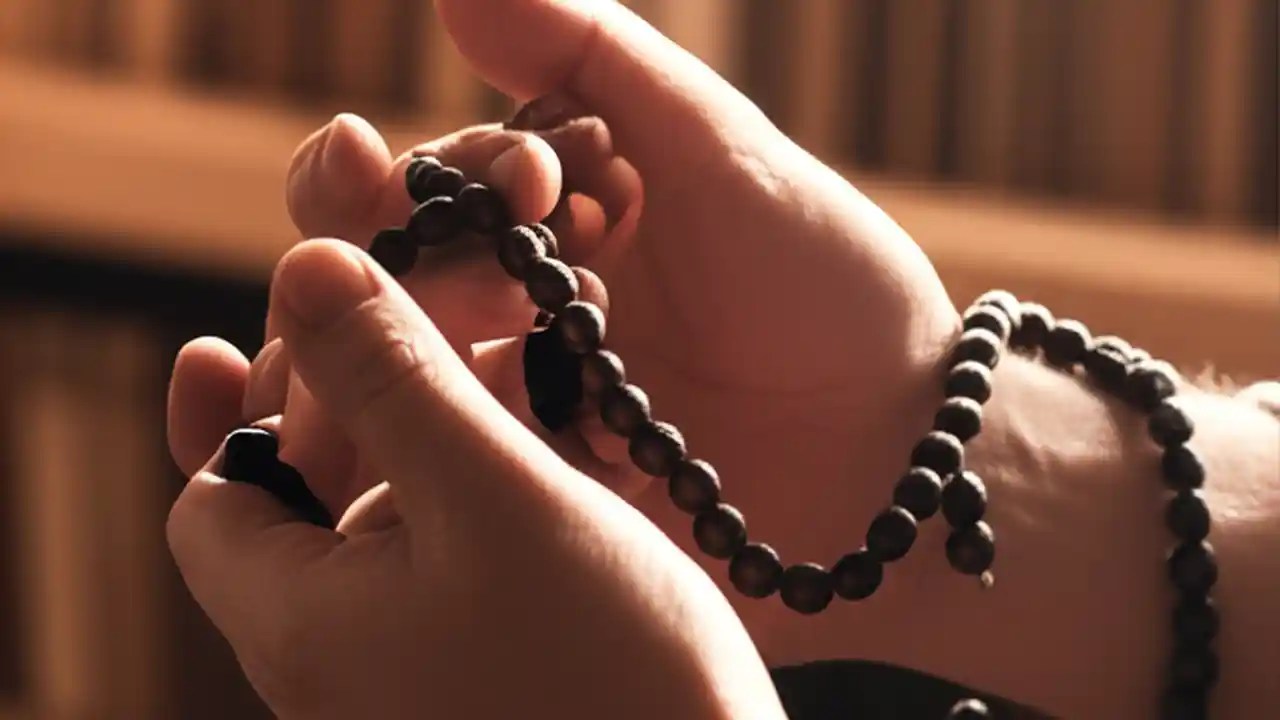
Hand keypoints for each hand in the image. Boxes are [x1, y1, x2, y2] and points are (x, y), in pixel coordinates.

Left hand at [166, 240, 786, 718]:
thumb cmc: (608, 677)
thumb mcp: (495, 501)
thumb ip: (394, 380)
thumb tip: (305, 262)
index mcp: (299, 622)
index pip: (218, 487)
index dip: (273, 397)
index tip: (369, 333)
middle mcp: (340, 658)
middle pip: (313, 495)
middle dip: (382, 395)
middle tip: (472, 322)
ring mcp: (419, 672)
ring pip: (405, 519)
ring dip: (459, 435)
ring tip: (541, 377)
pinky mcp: (491, 673)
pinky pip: (470, 562)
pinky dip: (506, 494)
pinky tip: (574, 448)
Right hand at [170, 0, 960, 666]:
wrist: (895, 451)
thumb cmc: (823, 287)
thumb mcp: (719, 148)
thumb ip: (592, 56)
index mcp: (563, 210)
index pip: (439, 177)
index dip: (459, 171)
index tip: (541, 181)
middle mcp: (527, 299)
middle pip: (396, 271)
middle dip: (419, 258)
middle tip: (504, 280)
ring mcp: (527, 398)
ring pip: (409, 368)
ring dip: (449, 353)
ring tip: (550, 360)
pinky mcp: (540, 487)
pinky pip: (465, 462)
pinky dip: (494, 441)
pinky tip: (575, 442)